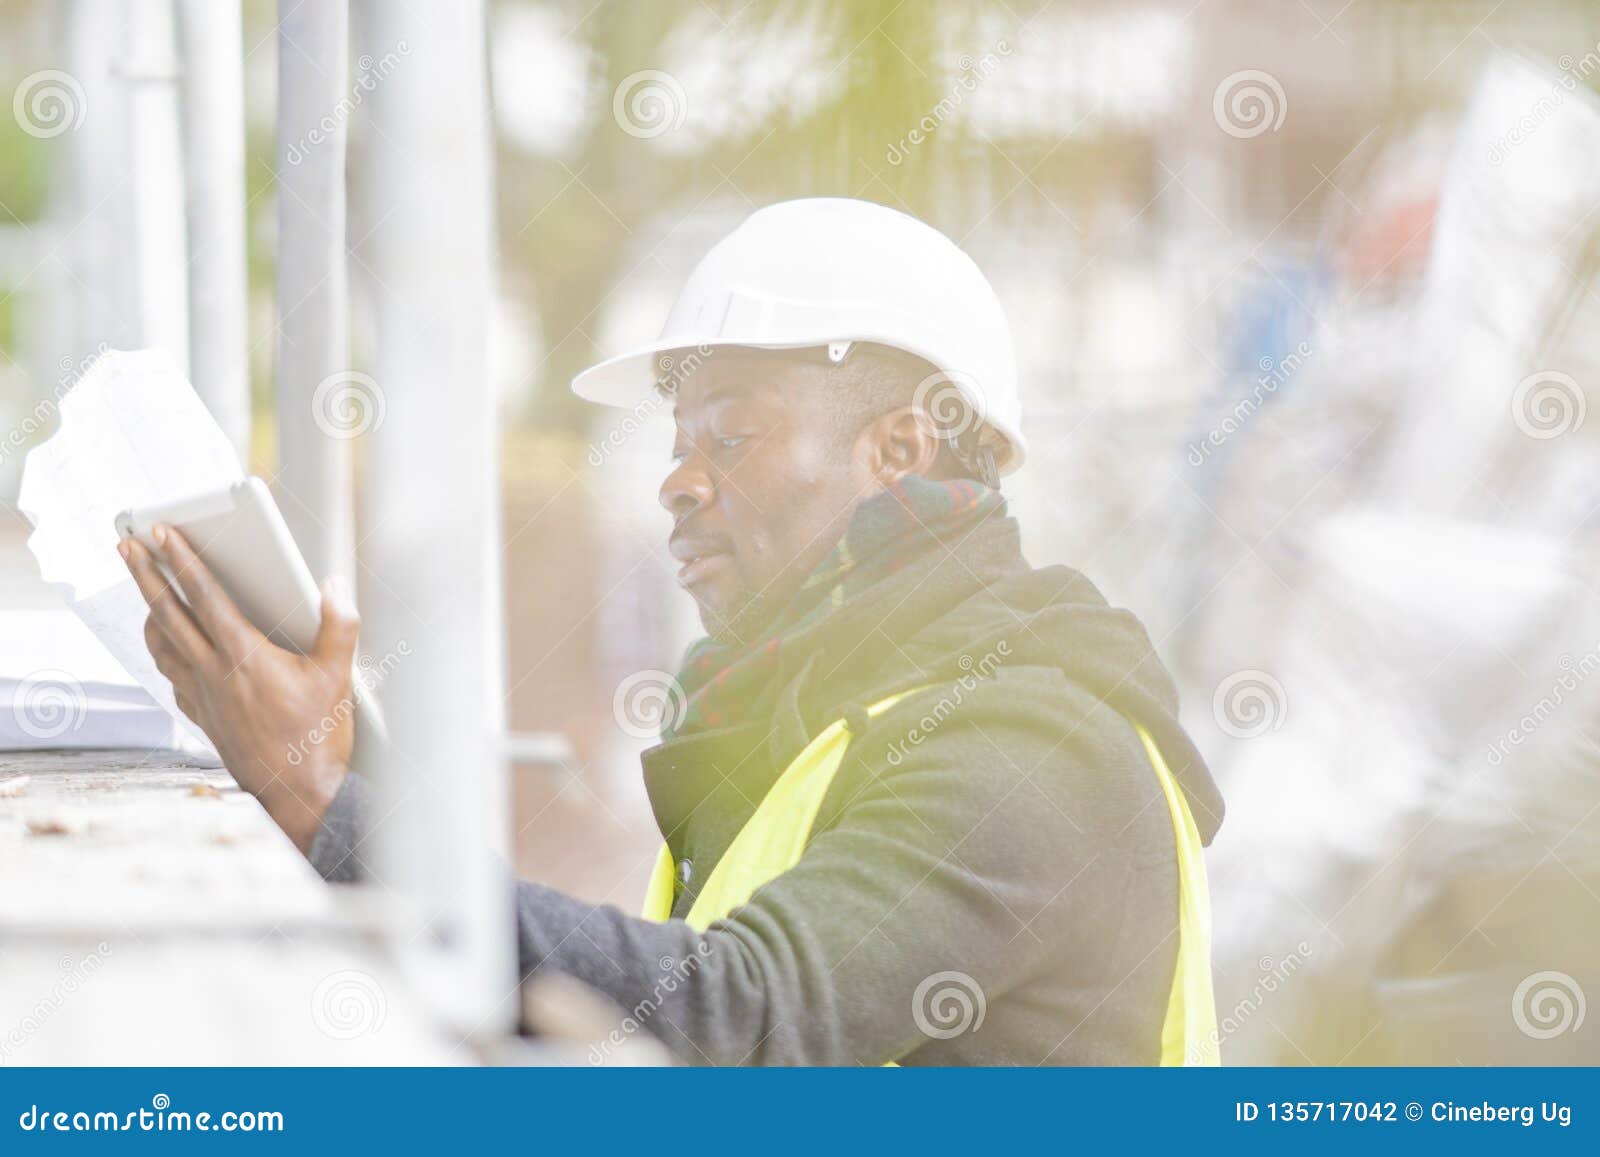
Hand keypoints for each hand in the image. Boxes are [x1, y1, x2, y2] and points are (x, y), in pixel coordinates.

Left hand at [119, 525, 359, 853]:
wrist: (297, 792)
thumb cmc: (318, 737)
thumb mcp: (339, 676)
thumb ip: (340, 625)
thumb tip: (334, 585)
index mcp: (244, 656)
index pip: (205, 596)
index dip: (182, 559)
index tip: (161, 533)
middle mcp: (213, 672)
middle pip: (168, 613)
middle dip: (146, 575)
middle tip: (128, 546)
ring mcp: (203, 696)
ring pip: (162, 645)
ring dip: (150, 613)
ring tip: (146, 592)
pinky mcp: (203, 716)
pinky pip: (172, 676)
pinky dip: (164, 653)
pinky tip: (170, 648)